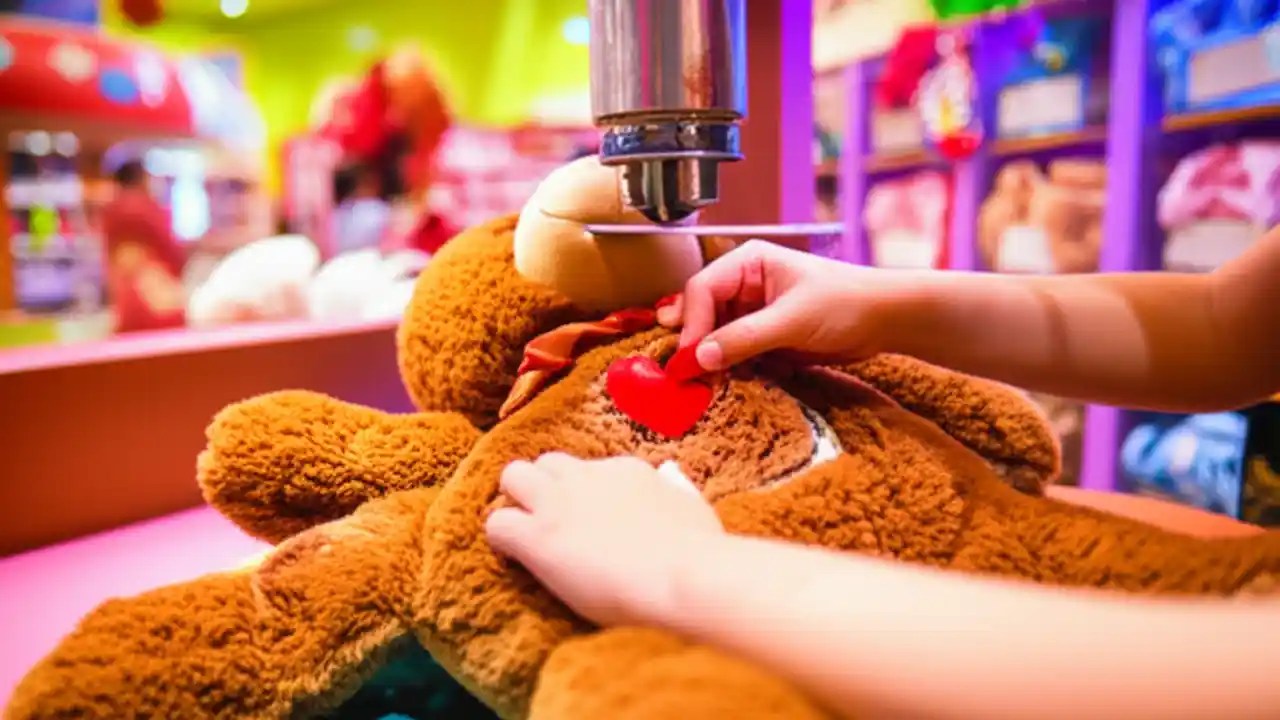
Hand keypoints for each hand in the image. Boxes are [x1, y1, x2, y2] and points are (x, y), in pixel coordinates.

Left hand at [486, 453, 722, 627]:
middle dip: (543, 487)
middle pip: (547, 462)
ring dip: (516, 502)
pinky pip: (497, 523)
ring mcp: (560, 503)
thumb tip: (670, 476)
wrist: (679, 574)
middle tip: (551, 523)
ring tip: (526, 536)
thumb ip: (675, 489)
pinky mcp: (538, 536)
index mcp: (627, 470)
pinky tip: (515, 559)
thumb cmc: (698, 550)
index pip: (590, 468)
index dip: (586, 494)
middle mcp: (589, 476)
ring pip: (513, 476)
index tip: (593, 520)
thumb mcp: (691, 505)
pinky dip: (501, 539)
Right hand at [657, 240, 910, 372]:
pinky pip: (735, 353)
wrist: (885, 321)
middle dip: (695, 341)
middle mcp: (744, 284)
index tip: (690, 358)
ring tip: (707, 381)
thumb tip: (699, 357)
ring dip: (712, 358)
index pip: (703, 289)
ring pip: (715, 336)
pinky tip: (732, 380)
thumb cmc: (844, 304)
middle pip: (702, 312)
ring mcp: (753, 312)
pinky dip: (732, 368)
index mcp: (748, 263)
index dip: (692, 323)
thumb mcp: (792, 320)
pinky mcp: (764, 337)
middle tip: (684, 372)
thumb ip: (745, 337)